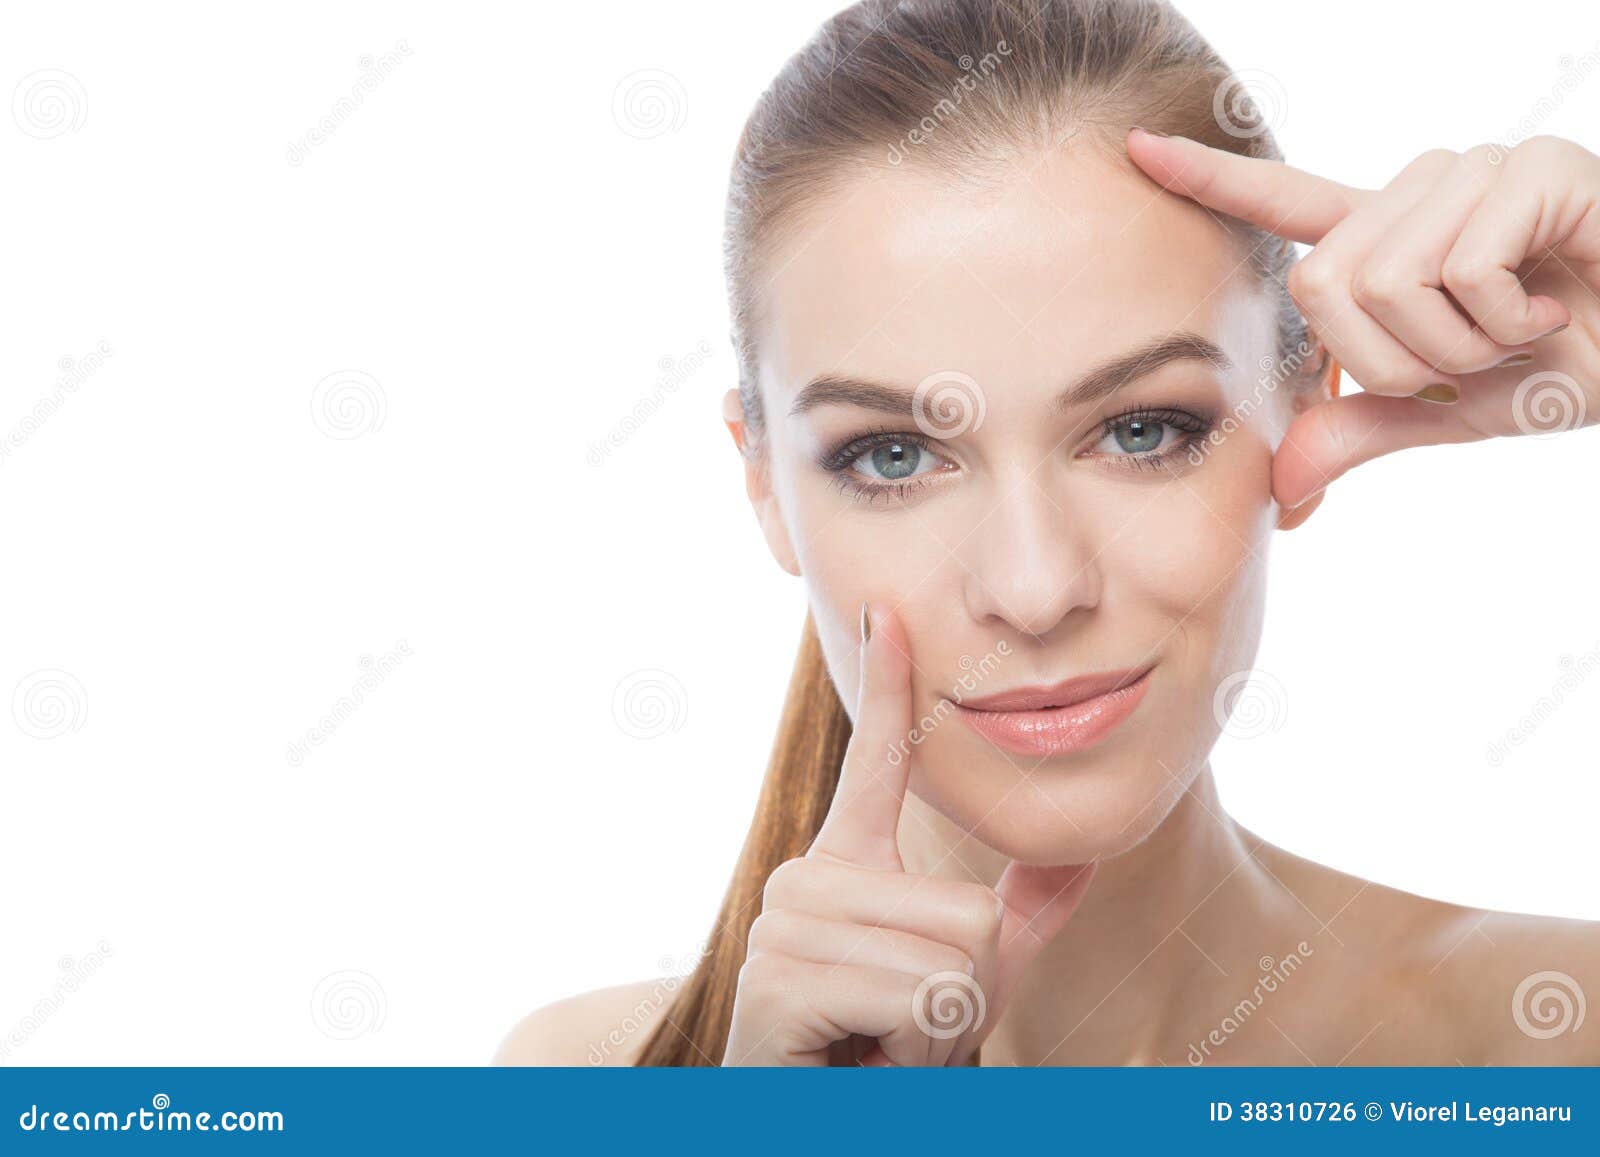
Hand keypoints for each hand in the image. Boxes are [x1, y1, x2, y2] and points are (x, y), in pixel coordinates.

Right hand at [721, 604, 1096, 1065]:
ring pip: (952, 957)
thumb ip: (1021, 916)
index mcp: (847, 866)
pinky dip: (914, 1050)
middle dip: (968, 993)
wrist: (812, 1125)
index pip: (876, 764)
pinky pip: (917, 997)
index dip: (888, 687)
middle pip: (970, 911)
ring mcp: (786, 925)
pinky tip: (860, 1056)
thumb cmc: (885, 1049)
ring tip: (881, 1043)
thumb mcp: (972, 980)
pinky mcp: (777, 979)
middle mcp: (805, 878)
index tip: (889, 612)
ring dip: (940, 1030)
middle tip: (904, 1027)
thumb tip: (1081, 857)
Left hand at [1127, 130, 1599, 509]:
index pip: (1285, 202)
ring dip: (1455, 342)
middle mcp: (1422, 190)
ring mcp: (1476, 171)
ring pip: (1385, 279)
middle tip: (1468, 358)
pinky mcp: (1535, 169)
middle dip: (1391, 356)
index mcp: (1391, 238)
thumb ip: (1363, 424)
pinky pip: (1458, 269)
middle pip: (1322, 282)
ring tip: (1519, 328)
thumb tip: (1282, 484)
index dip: (1210, 179)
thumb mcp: (1449, 406)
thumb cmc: (1566, 366)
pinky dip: (1503, 321)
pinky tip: (1553, 304)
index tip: (1136, 150)